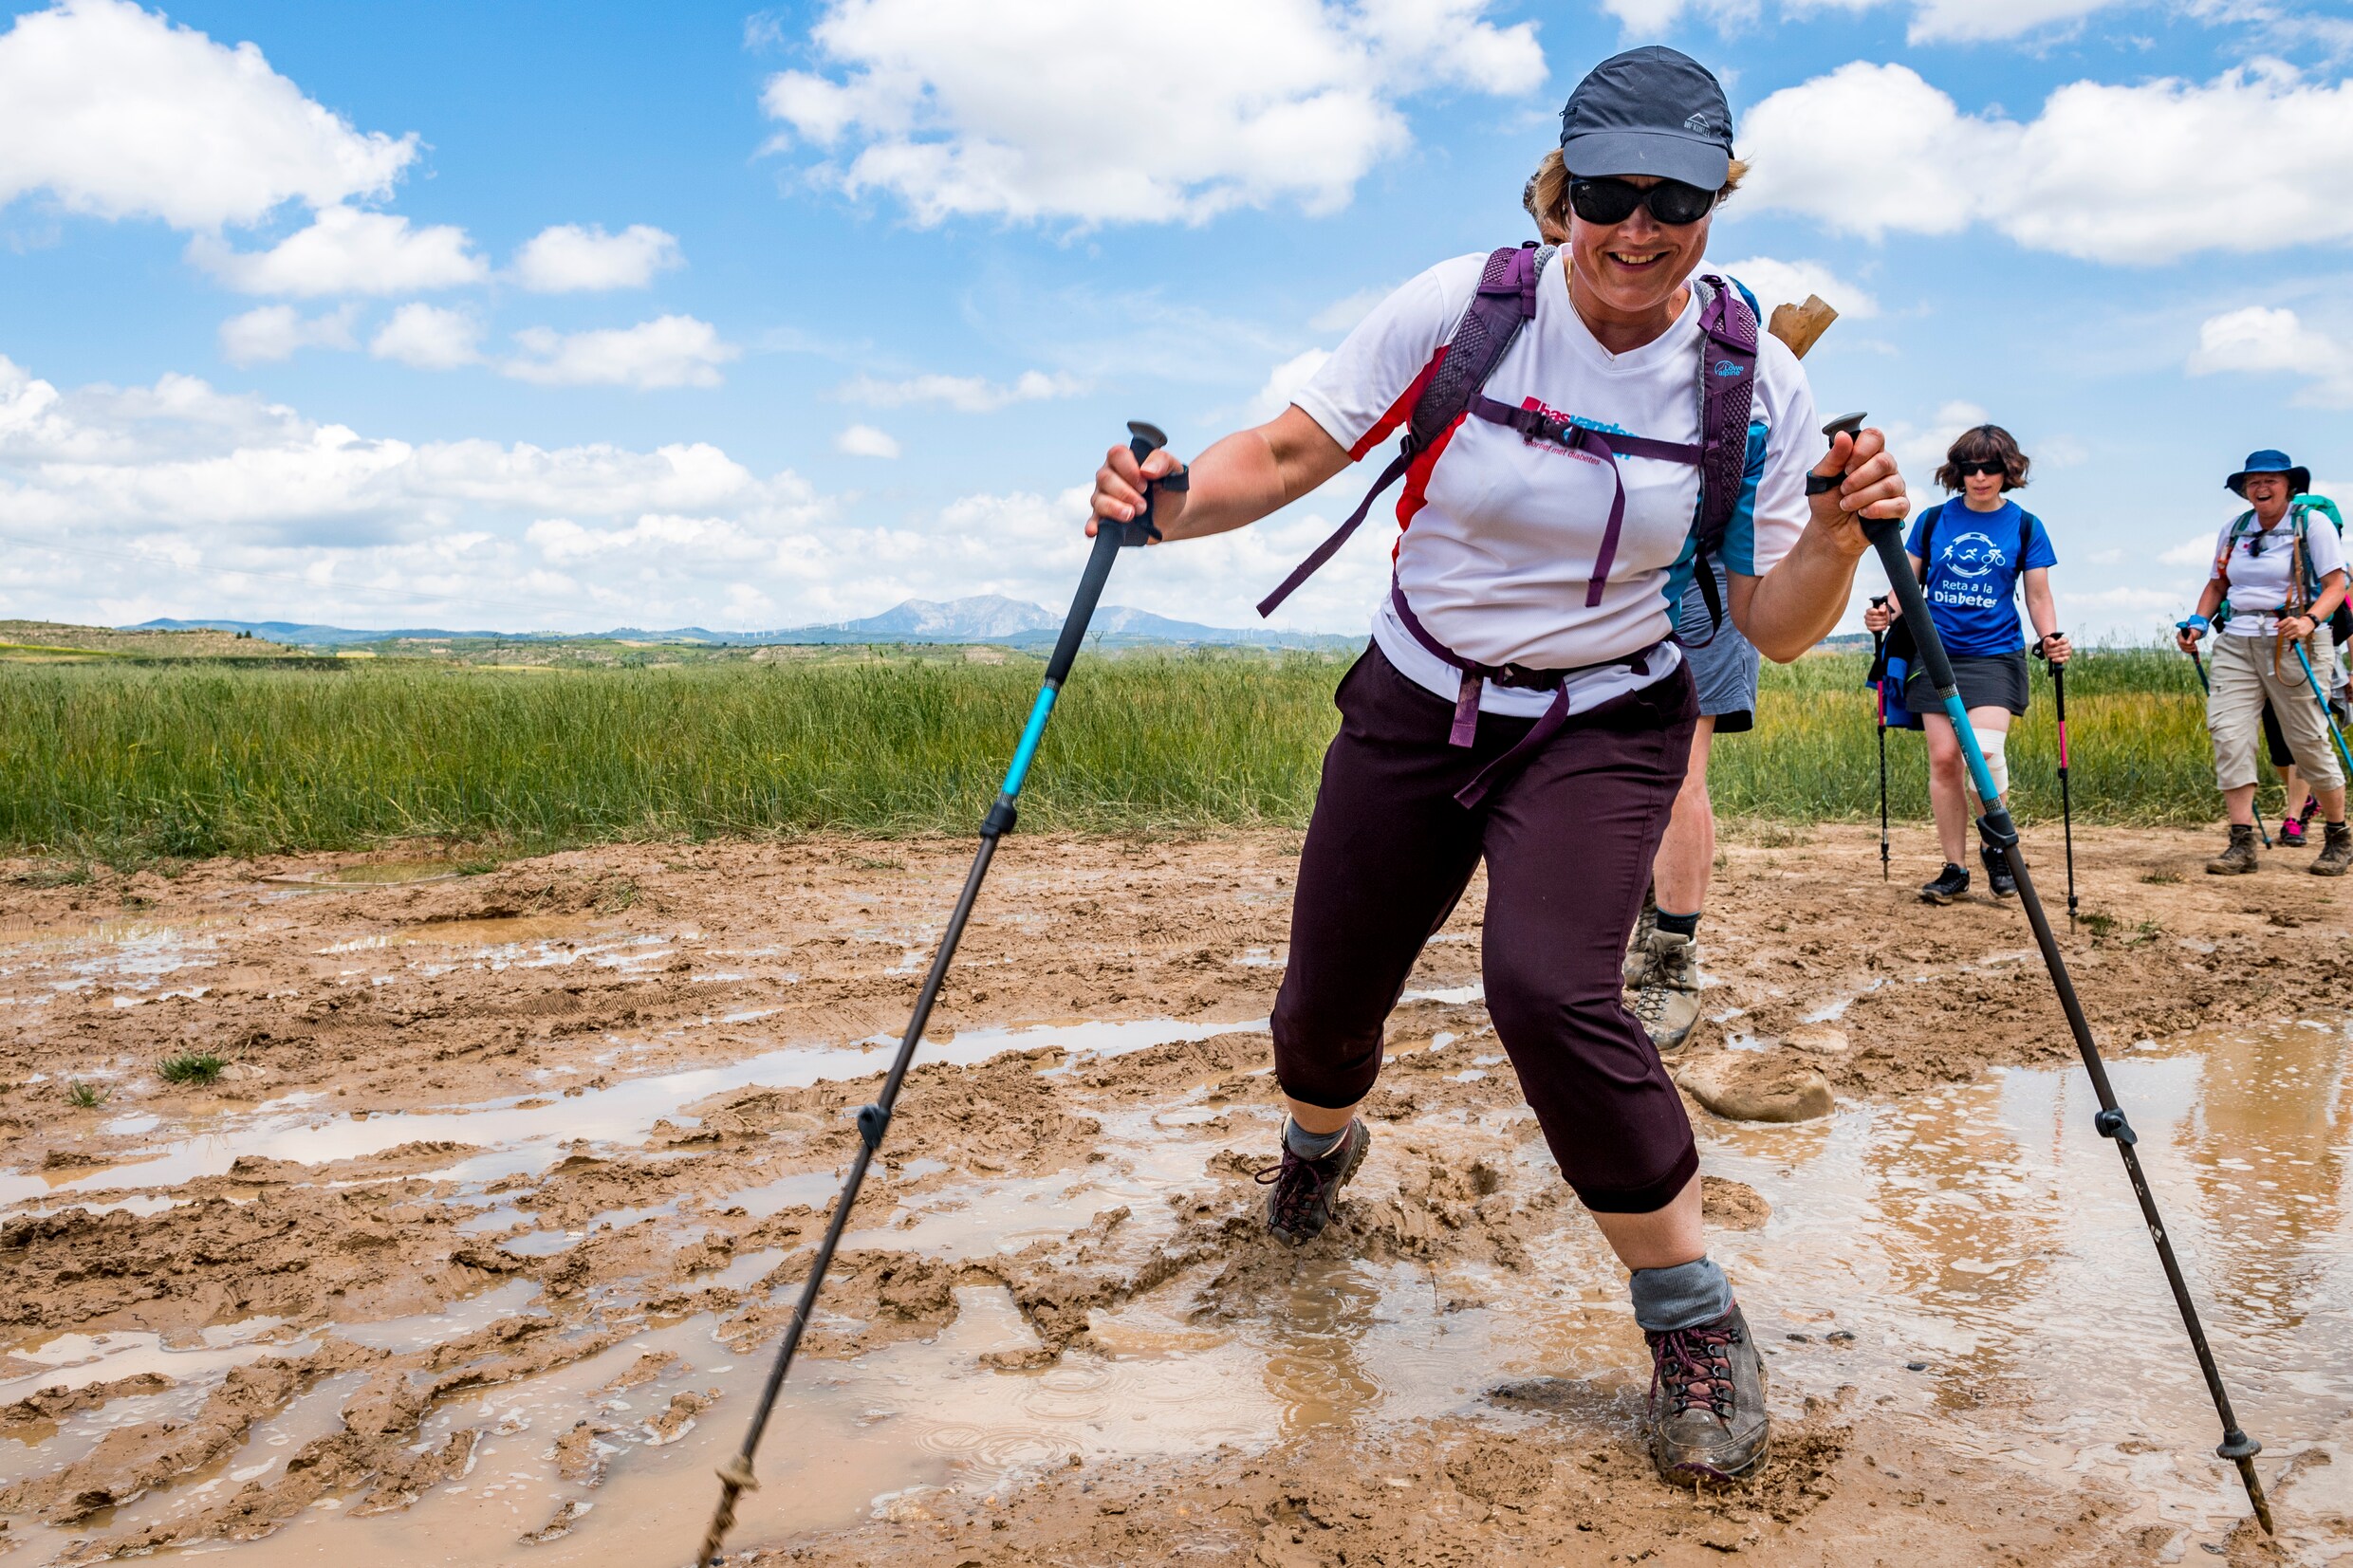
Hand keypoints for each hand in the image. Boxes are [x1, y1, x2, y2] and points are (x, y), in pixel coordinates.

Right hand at [1088, 443, 1186, 540]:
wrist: (1172, 515)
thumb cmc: (1169, 489)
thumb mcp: (1174, 471)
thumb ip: (1163, 461)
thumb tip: (1147, 470)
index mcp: (1124, 460)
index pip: (1116, 454)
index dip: (1129, 469)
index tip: (1145, 484)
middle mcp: (1109, 476)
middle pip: (1104, 477)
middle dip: (1125, 492)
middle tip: (1143, 505)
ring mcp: (1103, 497)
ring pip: (1098, 499)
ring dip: (1115, 508)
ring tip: (1131, 515)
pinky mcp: (1104, 518)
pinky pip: (1093, 520)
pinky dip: (1092, 525)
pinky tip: (1094, 531)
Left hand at [1808, 426, 1906, 554]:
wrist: (1830, 531)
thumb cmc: (1827, 500)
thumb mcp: (1822, 478)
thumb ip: (1833, 458)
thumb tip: (1843, 435)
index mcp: (1866, 453)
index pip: (1875, 436)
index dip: (1860, 451)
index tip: (1845, 469)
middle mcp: (1885, 466)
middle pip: (1884, 461)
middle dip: (1858, 479)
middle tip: (1843, 490)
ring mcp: (1895, 486)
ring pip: (1890, 484)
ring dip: (1863, 497)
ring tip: (1847, 505)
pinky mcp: (1900, 507)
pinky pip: (1899, 504)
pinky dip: (1877, 510)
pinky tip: (1863, 513)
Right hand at [1863, 600, 1897, 632]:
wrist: (1885, 619)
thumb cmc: (1883, 613)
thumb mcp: (1884, 608)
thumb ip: (1883, 607)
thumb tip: (1880, 610)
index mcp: (1869, 611)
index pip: (1871, 611)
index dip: (1877, 612)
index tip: (1883, 613)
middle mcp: (1866, 616)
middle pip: (1873, 618)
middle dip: (1881, 618)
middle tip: (1885, 617)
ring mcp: (1867, 622)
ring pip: (1873, 623)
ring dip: (1881, 623)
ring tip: (1885, 621)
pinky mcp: (1869, 628)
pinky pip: (1873, 628)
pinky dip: (1879, 627)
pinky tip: (1883, 626)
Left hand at [2039, 633, 2071, 665]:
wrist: (2048, 650)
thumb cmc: (2049, 643)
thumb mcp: (2047, 639)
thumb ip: (2050, 640)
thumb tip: (2053, 643)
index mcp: (2065, 640)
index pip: (2063, 641)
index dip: (2056, 643)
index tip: (2051, 645)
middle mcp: (2068, 646)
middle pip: (2061, 648)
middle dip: (2053, 650)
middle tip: (2048, 650)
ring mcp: (2068, 652)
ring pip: (2062, 654)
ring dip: (2054, 655)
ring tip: (2049, 655)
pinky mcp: (2066, 658)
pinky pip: (2063, 660)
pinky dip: (2057, 660)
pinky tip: (2052, 659)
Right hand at [2175, 617, 2206, 652]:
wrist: (2194, 632)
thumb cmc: (2194, 631)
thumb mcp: (2194, 633)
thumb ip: (2191, 637)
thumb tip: (2188, 643)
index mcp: (2180, 634)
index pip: (2181, 641)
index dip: (2186, 644)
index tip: (2193, 644)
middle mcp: (2178, 639)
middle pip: (2182, 645)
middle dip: (2189, 647)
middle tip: (2195, 647)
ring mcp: (2180, 642)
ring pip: (2183, 648)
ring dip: (2189, 650)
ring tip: (2195, 649)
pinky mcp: (2182, 646)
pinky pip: (2184, 650)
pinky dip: (2189, 651)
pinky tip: (2193, 651)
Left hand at [2280, 614, 2315, 641]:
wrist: (2307, 624)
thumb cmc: (2296, 622)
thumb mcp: (2289, 620)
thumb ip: (2281, 622)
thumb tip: (2274, 625)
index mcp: (2290, 619)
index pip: (2279, 625)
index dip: (2278, 627)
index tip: (2280, 627)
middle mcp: (2293, 623)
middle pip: (2282, 631)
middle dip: (2282, 631)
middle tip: (2286, 630)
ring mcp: (2297, 629)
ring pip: (2285, 635)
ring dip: (2286, 634)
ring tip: (2290, 632)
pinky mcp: (2299, 634)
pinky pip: (2290, 638)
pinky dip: (2289, 637)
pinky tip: (2292, 634)